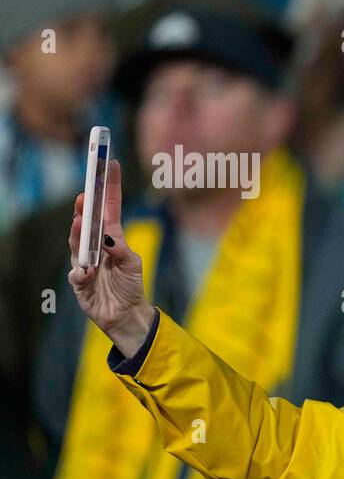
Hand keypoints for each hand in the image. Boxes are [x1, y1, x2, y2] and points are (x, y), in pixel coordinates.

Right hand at [67, 159, 152, 355]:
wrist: (125, 314)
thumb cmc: (130, 286)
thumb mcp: (132, 264)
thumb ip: (122, 251)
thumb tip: (108, 239)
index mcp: (111, 237)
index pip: (108, 207)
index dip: (108, 187)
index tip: (110, 165)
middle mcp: (94, 246)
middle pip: (87, 222)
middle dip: (85, 208)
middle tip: (85, 195)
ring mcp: (84, 262)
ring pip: (76, 244)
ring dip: (77, 233)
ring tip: (80, 223)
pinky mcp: (79, 282)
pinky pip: (77, 274)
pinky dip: (82, 272)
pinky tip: (87, 270)